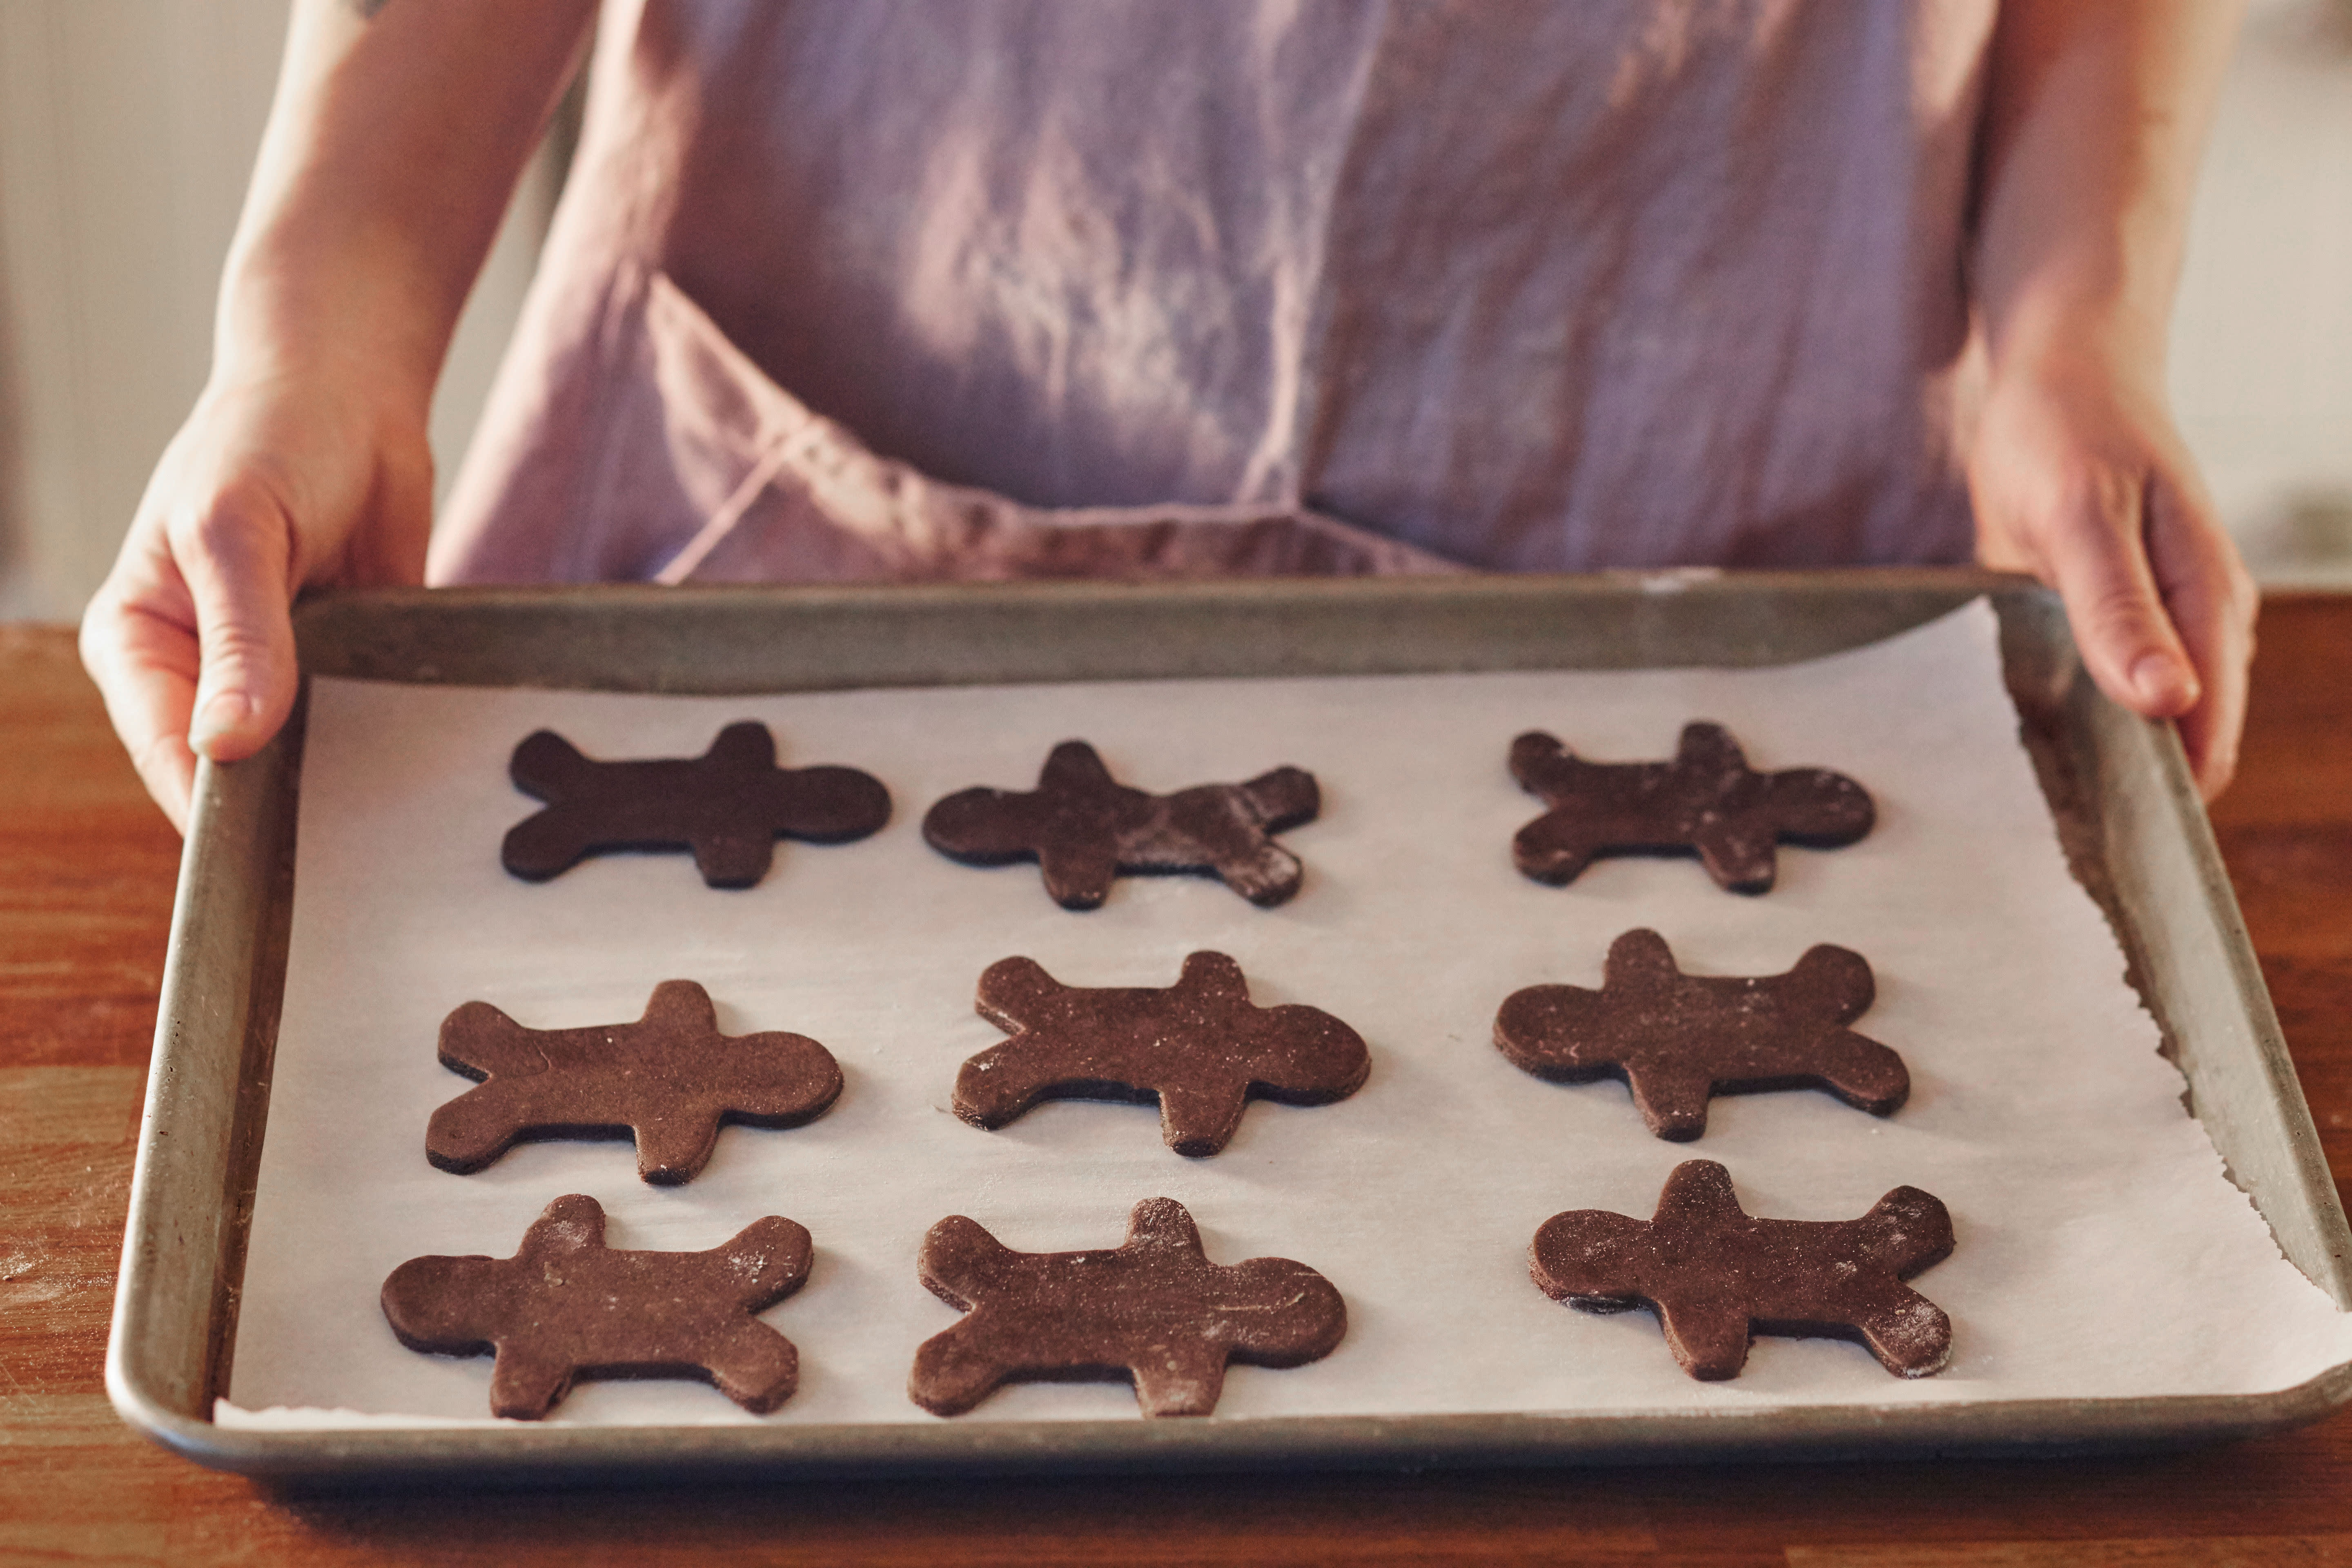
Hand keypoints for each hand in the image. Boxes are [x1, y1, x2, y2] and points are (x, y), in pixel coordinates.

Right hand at [79, 366, 432, 830]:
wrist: (346, 393)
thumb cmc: (266, 443)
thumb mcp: (236, 529)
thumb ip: (241, 638)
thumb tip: (226, 744)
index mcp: (140, 642)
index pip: (165, 752)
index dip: (209, 808)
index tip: (261, 858)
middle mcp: (201, 671)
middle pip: (231, 772)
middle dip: (278, 810)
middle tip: (340, 862)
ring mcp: (275, 675)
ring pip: (300, 761)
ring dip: (338, 788)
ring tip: (385, 836)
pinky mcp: (342, 667)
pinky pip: (361, 728)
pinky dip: (386, 751)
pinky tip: (422, 784)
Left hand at [1970, 346, 2255, 799]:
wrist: (2063, 364)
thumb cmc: (2066, 430)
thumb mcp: (2079, 518)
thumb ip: (2118, 611)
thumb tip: (2167, 702)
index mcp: (2208, 606)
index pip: (2207, 742)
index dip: (2162, 803)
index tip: (2099, 848)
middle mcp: (2200, 622)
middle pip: (2182, 742)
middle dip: (2126, 790)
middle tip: (2044, 831)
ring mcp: (2165, 618)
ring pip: (2146, 718)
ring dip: (2097, 756)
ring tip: (2027, 796)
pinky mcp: (2122, 611)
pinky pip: (2111, 683)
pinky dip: (2075, 712)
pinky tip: (2023, 731)